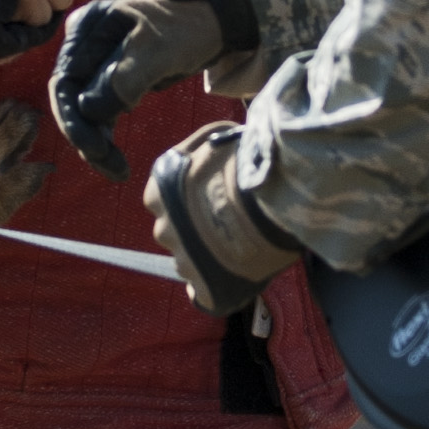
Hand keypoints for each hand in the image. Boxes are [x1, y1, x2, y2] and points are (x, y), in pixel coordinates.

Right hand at [52, 0, 261, 177]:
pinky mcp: (115, 76)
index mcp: (89, 26)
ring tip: (117, 170)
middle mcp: (87, 42)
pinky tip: (117, 159)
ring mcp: (100, 60)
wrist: (219, 19)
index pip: (65, 81)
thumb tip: (88, 111)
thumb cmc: (189, 26)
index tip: (96, 150)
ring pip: (85, 108)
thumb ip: (122, 79)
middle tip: (110, 167)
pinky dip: (106, 133)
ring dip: (96, 141)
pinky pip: (102, 109)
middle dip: (85, 136)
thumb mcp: (157, 51)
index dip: (74, 119)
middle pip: (71, 97)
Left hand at [146, 124, 298, 315]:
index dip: (189, 198)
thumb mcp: (216, 137)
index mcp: (158, 192)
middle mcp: (163, 228)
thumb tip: (208, 148)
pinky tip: (237, 275)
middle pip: (177, 232)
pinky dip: (218, 285)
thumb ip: (202, 148)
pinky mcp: (203, 288)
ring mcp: (182, 261)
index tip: (212, 196)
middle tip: (231, 221)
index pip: (163, 199)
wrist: (269, 199)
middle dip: (198, 229)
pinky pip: (205, 291)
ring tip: (244, 244)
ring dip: (210, 255)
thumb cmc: (244, 162)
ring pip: (192, 261)